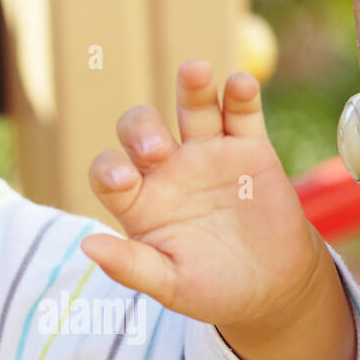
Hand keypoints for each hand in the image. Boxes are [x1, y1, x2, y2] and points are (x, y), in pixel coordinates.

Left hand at [80, 59, 330, 333]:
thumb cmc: (212, 288)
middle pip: (141, 130)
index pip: (108, 173)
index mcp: (138, 201)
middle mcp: (167, 170)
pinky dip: (240, 96)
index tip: (123, 179)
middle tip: (157, 150)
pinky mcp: (249, 149)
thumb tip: (87, 247)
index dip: (108, 169)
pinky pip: (241, 115)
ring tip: (196, 71)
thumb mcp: (171, 286)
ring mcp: (207, 154)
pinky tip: (240, 84)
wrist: (272, 287)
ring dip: (192, 87)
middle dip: (143, 130)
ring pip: (192, 109)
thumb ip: (131, 267)